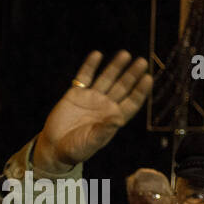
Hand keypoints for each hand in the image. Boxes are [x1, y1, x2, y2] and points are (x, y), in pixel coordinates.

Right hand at [33, 51, 152, 174]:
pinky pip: (84, 77)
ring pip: (106, 79)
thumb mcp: (93, 141)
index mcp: (114, 119)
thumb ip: (105, 130)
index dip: (140, 91)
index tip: (148, 78)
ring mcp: (91, 98)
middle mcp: (105, 106)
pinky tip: (98, 55)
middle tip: (142, 62)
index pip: (132, 102)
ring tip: (125, 54)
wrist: (55, 147)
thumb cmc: (77, 149)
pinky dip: (90, 66)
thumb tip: (119, 118)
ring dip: (115, 67)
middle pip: (122, 87)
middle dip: (132, 75)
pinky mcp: (75, 94)